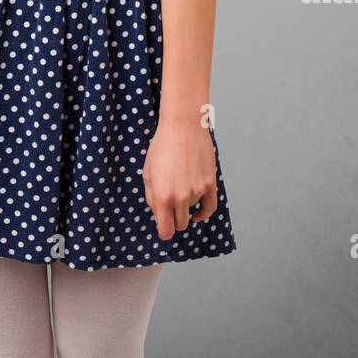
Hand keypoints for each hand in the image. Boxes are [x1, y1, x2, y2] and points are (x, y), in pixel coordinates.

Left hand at [142, 115, 217, 239]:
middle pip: (180, 225)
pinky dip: (203, 214)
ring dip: (185, 204)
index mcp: (162, 197)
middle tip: (169, 207)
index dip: (164, 231)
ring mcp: (197, 192)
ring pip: (191, 211)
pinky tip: (197, 214)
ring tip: (178, 182)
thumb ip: (152, 198)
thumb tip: (160, 215)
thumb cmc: (162, 147)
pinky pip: (210, 208)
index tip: (163, 227)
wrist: (182, 126)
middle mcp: (181, 198)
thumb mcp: (148, 173)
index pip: (166, 231)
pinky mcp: (210, 184)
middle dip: (173, 220)